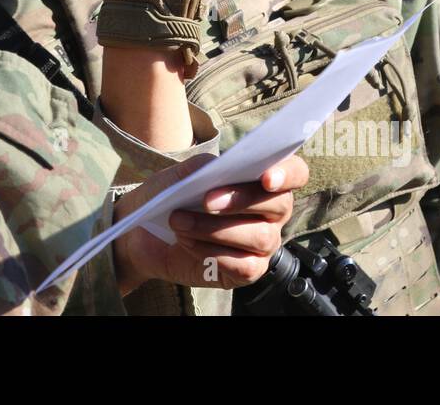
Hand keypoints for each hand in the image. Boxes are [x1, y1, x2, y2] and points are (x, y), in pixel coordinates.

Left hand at [111, 153, 307, 294]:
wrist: (144, 233)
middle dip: (242, 200)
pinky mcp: (248, 271)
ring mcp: (263, 243)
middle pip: (279, 204)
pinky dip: (212, 253)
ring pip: (260, 236)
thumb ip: (200, 167)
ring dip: (215, 229)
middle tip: (206, 200)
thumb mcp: (179, 175)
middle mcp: (271, 213)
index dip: (287, 173)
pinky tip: (187, 243)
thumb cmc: (171, 197)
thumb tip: (216, 167)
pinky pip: (245, 265)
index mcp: (262, 180)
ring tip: (179, 222)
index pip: (295, 173)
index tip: (265, 177)